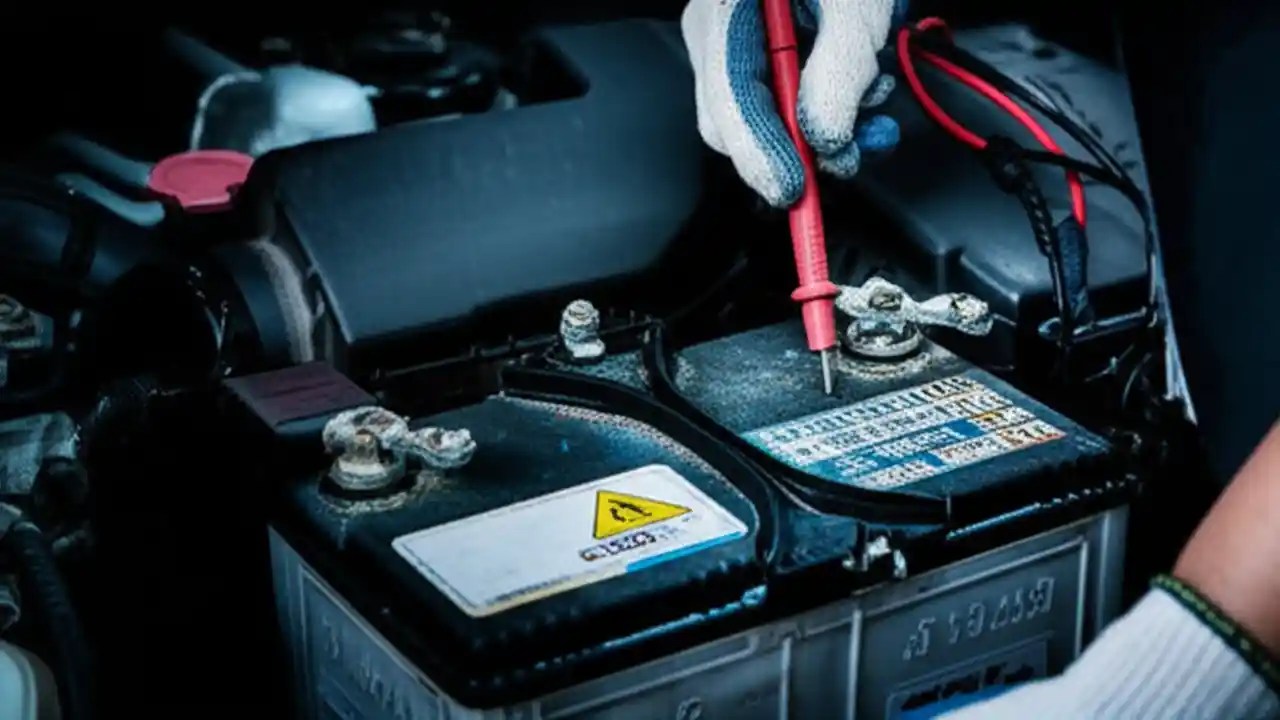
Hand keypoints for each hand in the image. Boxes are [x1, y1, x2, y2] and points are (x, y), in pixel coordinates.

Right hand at [681, 0, 904, 206]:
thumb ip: (840, 67)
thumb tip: (826, 139)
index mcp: (723, 12)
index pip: (727, 104)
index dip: (761, 155)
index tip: (793, 189)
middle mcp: (718, 31)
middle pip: (739, 124)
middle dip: (801, 146)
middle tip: (855, 150)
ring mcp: (737, 42)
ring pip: (767, 118)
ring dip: (827, 127)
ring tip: (874, 100)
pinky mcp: (765, 49)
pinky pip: (784, 99)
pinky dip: (828, 106)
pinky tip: (861, 85)